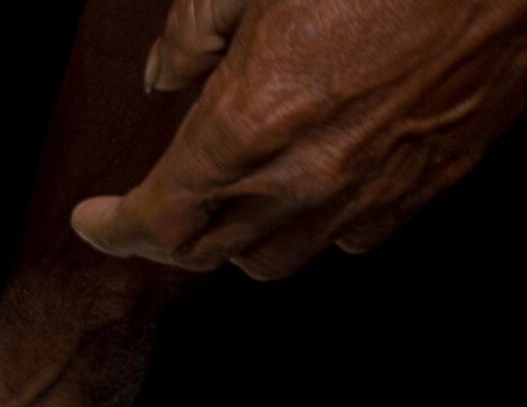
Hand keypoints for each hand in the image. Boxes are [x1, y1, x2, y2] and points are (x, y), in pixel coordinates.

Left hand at [73, 0, 526, 277]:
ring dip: (240, 240)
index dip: (113, 227)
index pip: (157, 219)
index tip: (92, 219)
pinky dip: (319, 225)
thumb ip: (196, 29)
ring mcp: (376, 185)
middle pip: (209, 254)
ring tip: (225, 203)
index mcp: (254, 122)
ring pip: (280, 258)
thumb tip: (161, 75)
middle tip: (145, 215)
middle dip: (165, 240)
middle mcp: (310, 174)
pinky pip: (357, 236)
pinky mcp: (434, 178)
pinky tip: (310, 186)